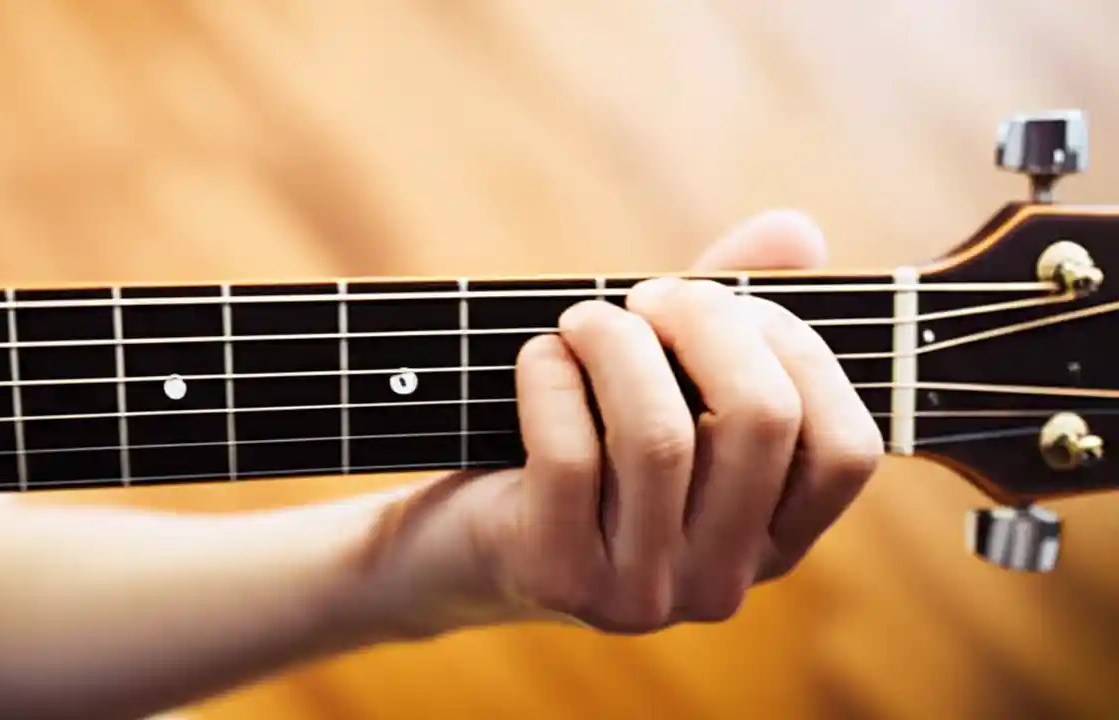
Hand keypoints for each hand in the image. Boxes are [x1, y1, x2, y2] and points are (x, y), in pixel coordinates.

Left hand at [377, 210, 881, 635]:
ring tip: (582, 317)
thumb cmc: (584, 445)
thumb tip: (796, 230)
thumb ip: (735, 313)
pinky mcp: (555, 579)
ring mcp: (641, 595)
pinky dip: (550, 378)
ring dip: (617, 340)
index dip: (798, 349)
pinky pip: (569, 455)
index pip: (847, 447)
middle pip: (761, 421)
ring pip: (659, 436)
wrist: (460, 544)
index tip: (730, 303)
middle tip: (646, 295)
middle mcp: (722, 583)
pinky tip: (539, 357)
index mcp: (775, 541)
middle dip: (705, 320)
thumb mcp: (666, 381)